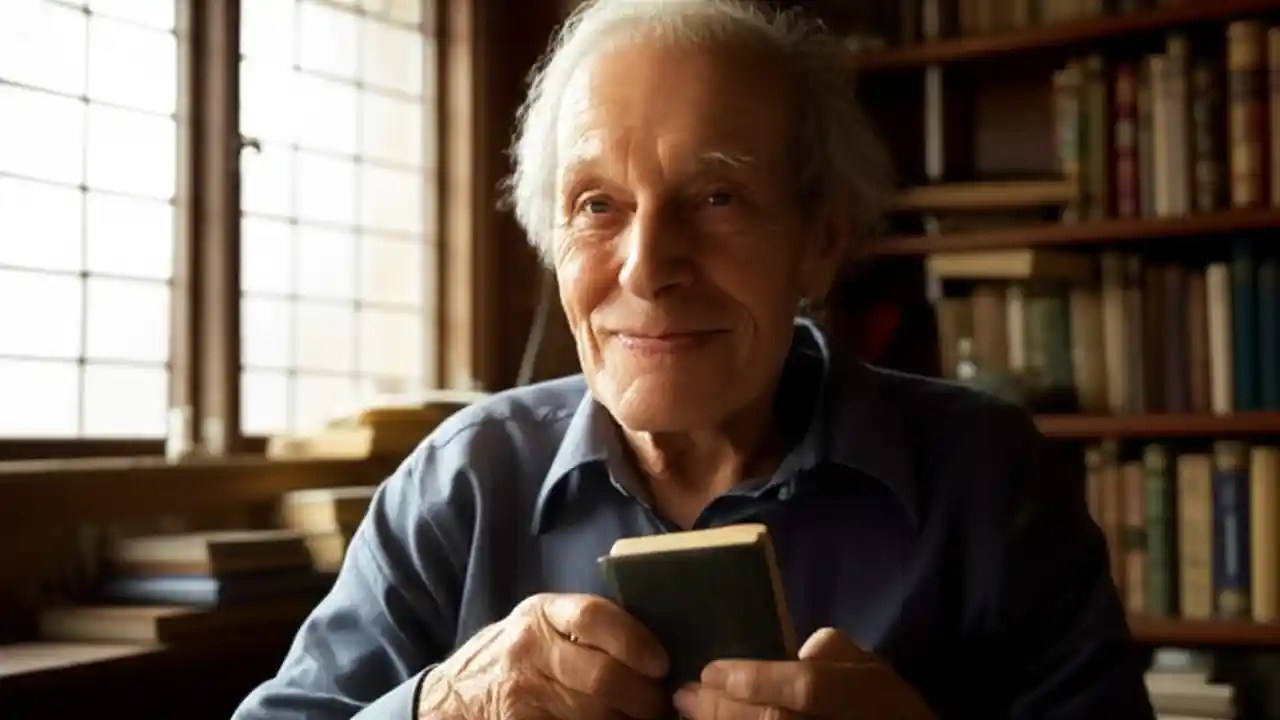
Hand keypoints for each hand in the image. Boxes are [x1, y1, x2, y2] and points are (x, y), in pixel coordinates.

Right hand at [416, 593, 669, 719]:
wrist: (450, 699)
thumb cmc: (510, 658)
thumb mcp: (537, 627)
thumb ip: (582, 630)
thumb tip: (653, 649)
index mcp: (540, 614)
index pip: (593, 617)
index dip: (634, 641)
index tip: (661, 663)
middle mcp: (529, 650)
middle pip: (602, 676)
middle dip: (643, 697)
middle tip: (661, 705)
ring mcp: (522, 695)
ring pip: (593, 714)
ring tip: (647, 718)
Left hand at [673, 627, 935, 719]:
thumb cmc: (882, 703)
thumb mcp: (868, 666)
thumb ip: (826, 651)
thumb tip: (781, 649)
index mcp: (866, 692)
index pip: (807, 687)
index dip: (756, 680)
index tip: (710, 670)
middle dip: (723, 708)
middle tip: (685, 693)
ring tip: (690, 713)